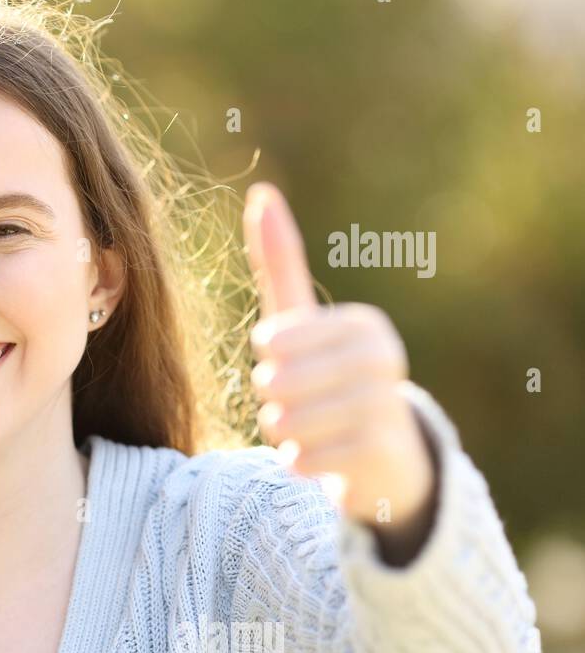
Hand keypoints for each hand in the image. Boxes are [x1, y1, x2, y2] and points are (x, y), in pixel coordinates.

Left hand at [242, 182, 436, 546]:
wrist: (384, 461)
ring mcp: (389, 405)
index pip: (275, 341)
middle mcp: (385, 357)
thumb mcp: (304, 324)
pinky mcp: (384, 453)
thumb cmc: (328, 383)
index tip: (287, 363)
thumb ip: (282, 263)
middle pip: (279, 382)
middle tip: (294, 404)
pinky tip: (312, 460)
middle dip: (272, 400)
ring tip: (303, 432)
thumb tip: (262, 191)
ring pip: (291, 421)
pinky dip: (299, 462)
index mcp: (364, 324)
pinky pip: (310, 457)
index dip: (269, 360)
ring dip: (283, 433)